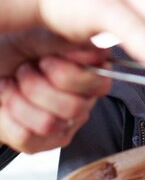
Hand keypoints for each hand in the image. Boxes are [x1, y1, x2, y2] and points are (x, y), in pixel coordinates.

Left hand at [0, 28, 110, 153]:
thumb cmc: (10, 49)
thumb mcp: (37, 36)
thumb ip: (68, 43)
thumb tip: (99, 52)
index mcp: (89, 70)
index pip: (100, 84)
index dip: (68, 74)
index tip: (45, 59)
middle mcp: (83, 98)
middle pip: (74, 108)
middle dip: (36, 86)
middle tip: (24, 70)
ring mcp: (64, 123)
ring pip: (49, 124)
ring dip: (19, 101)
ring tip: (12, 86)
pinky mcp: (41, 143)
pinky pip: (27, 137)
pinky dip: (7, 117)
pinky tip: (7, 103)